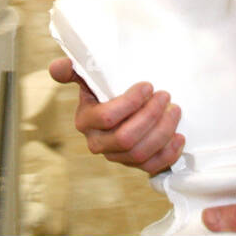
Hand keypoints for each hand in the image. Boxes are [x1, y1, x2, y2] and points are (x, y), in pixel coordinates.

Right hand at [48, 57, 184, 174]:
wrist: (120, 109)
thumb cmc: (104, 90)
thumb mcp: (88, 76)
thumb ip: (72, 69)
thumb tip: (56, 68)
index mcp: (85, 121)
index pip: (108, 117)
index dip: (131, 102)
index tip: (148, 85)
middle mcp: (97, 143)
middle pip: (126, 138)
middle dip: (150, 116)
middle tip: (165, 96)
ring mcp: (116, 157)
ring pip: (140, 153)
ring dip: (162, 132)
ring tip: (175, 110)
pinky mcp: (133, 166)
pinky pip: (151, 167)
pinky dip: (168, 154)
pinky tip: (178, 137)